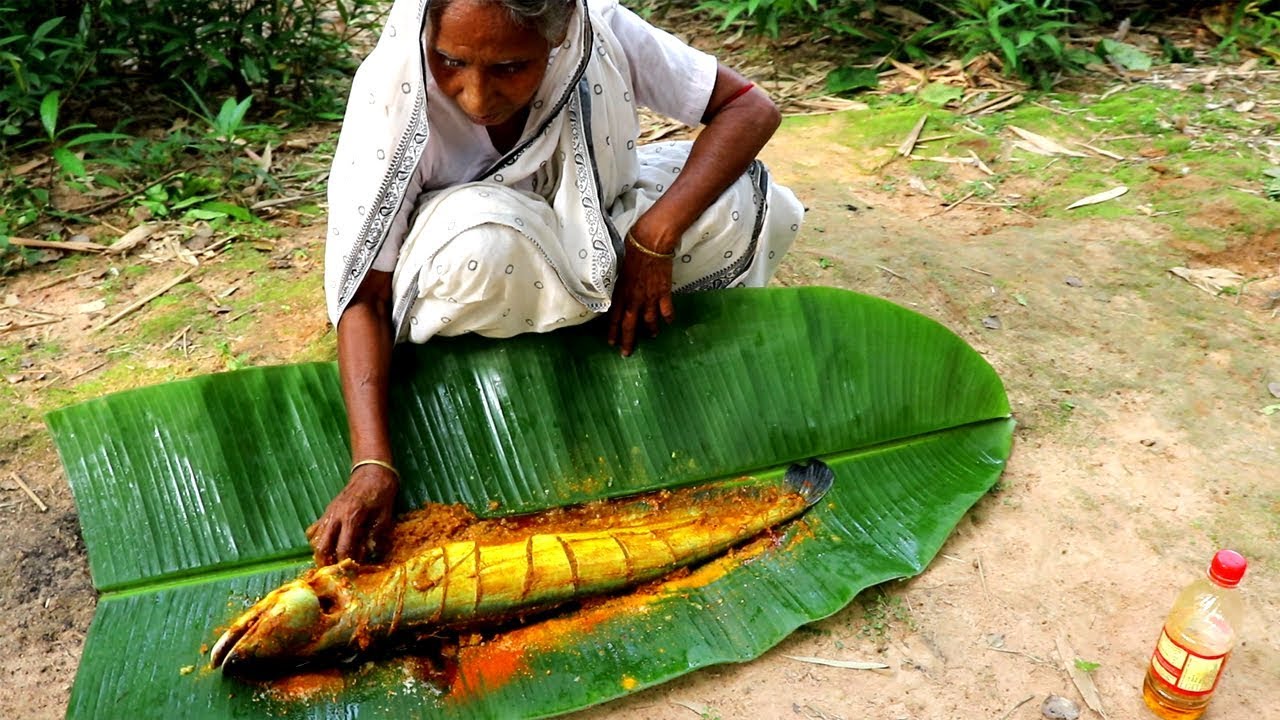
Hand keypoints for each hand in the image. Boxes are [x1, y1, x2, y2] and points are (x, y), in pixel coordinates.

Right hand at [306, 465, 398, 565]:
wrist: (372, 470)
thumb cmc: (382, 491)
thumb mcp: (386, 514)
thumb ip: (377, 534)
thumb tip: (373, 554)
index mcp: (352, 517)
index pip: (343, 548)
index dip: (346, 563)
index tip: (352, 572)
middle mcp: (336, 516)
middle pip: (321, 546)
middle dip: (326, 562)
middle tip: (334, 572)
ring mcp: (329, 512)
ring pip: (314, 538)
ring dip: (320, 551)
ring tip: (331, 561)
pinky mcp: (328, 510)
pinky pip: (315, 528)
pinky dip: (317, 539)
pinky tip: (328, 544)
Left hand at [607, 236, 674, 355]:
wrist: (650, 243)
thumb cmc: (631, 250)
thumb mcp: (618, 269)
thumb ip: (618, 284)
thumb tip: (617, 291)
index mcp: (620, 292)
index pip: (614, 317)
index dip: (612, 331)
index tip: (611, 343)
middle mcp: (634, 299)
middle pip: (629, 325)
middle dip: (628, 341)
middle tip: (626, 353)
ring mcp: (649, 297)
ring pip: (649, 321)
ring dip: (650, 330)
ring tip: (652, 335)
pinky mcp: (664, 292)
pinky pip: (666, 310)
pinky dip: (668, 317)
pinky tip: (669, 322)